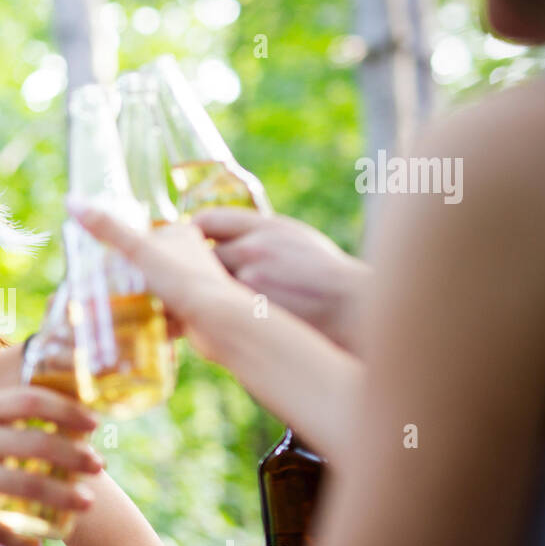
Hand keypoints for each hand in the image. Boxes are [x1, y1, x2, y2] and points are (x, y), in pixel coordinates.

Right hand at [0, 387, 101, 545]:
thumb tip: (30, 419)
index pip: (30, 401)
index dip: (68, 411)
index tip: (93, 423)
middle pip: (37, 444)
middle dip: (75, 456)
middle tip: (98, 465)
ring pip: (26, 485)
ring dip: (63, 496)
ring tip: (84, 502)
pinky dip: (21, 538)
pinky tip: (34, 543)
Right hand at [67, 204, 246, 359]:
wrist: (218, 322)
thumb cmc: (183, 279)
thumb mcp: (139, 250)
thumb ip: (107, 228)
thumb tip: (71, 200)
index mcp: (182, 235)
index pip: (144, 236)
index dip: (121, 250)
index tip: (100, 263)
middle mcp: (191, 258)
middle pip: (149, 266)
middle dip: (128, 281)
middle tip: (103, 292)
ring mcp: (194, 287)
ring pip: (157, 293)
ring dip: (139, 304)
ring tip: (114, 313)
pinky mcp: (195, 314)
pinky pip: (167, 316)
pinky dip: (153, 324)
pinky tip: (136, 332)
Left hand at [194, 209, 370, 351]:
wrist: (354, 309)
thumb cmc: (328, 277)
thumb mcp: (297, 239)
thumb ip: (260, 236)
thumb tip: (222, 240)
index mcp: (265, 227)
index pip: (206, 220)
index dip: (192, 234)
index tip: (190, 245)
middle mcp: (253, 249)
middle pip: (200, 255)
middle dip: (196, 269)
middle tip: (195, 280)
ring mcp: (249, 283)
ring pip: (205, 286)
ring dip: (204, 295)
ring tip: (208, 306)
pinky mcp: (249, 313)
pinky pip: (215, 313)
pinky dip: (212, 318)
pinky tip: (220, 324)